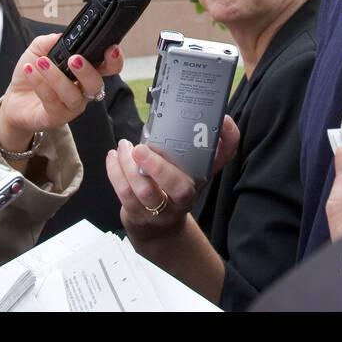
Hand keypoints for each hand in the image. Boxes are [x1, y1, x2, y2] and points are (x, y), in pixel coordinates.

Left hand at [0, 35, 123, 152]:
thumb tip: (61, 36)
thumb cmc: (33, 73)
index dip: (114, 60)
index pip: (108, 68)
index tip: (110, 49)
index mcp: (86, 72)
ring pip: (73, 95)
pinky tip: (29, 70)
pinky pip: (51, 100)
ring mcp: (71, 107)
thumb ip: (49, 41)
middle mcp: (83, 91)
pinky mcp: (55, 117)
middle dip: (87, 71)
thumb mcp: (38, 51)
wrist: (14, 99)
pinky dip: (40, 83)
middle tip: (74, 59)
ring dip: (57, 77)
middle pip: (96, 85)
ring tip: (42, 62)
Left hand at [105, 116, 239, 241]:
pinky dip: (116, 172)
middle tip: (141, 149)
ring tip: (124, 147)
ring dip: (129, 167)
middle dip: (159, 167)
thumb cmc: (172, 188)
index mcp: (201, 176)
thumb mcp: (187, 168)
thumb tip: (194, 113)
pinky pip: (125, 194)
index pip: (223, 157)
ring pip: (146, 191)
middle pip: (180, 187)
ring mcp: (163, 209)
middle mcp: (186, 195)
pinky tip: (114, 157)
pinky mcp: (139, 214)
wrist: (158, 229)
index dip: (227, 139)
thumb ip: (190, 144)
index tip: (223, 120)